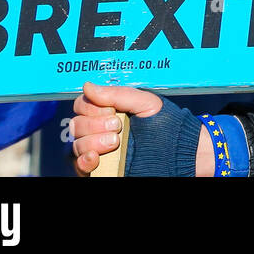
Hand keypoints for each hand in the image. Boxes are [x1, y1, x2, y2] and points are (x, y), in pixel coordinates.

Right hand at [72, 81, 214, 176]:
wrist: (177, 152)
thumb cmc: (165, 124)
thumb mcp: (145, 103)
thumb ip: (117, 94)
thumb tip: (87, 86)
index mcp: (109, 111)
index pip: (82, 105)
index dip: (92, 107)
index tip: (113, 111)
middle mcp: (99, 129)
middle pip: (77, 124)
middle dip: (95, 124)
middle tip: (118, 126)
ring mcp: (98, 149)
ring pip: (77, 144)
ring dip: (94, 141)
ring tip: (116, 142)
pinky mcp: (100, 168)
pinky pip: (78, 165)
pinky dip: (83, 160)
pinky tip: (95, 158)